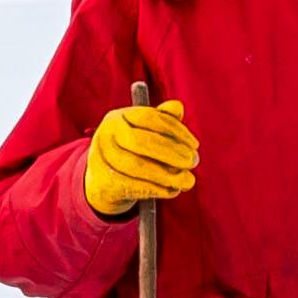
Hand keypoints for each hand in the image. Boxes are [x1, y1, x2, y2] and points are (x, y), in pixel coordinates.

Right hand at [79, 98, 197, 219]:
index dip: (175, 130)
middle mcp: (106, 134)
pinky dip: (157, 189)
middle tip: (193, 161)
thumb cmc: (131, 151)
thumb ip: (164, 119)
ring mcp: (102, 159)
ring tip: (188, 180)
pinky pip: (133, 186)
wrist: (104, 179)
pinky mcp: (104, 182)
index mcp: (118, 117)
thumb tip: (177, 107)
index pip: (150, 118)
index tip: (194, 145)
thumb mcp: (146, 132)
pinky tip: (173, 190)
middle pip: (140, 141)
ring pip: (136, 166)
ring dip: (167, 175)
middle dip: (171, 152)